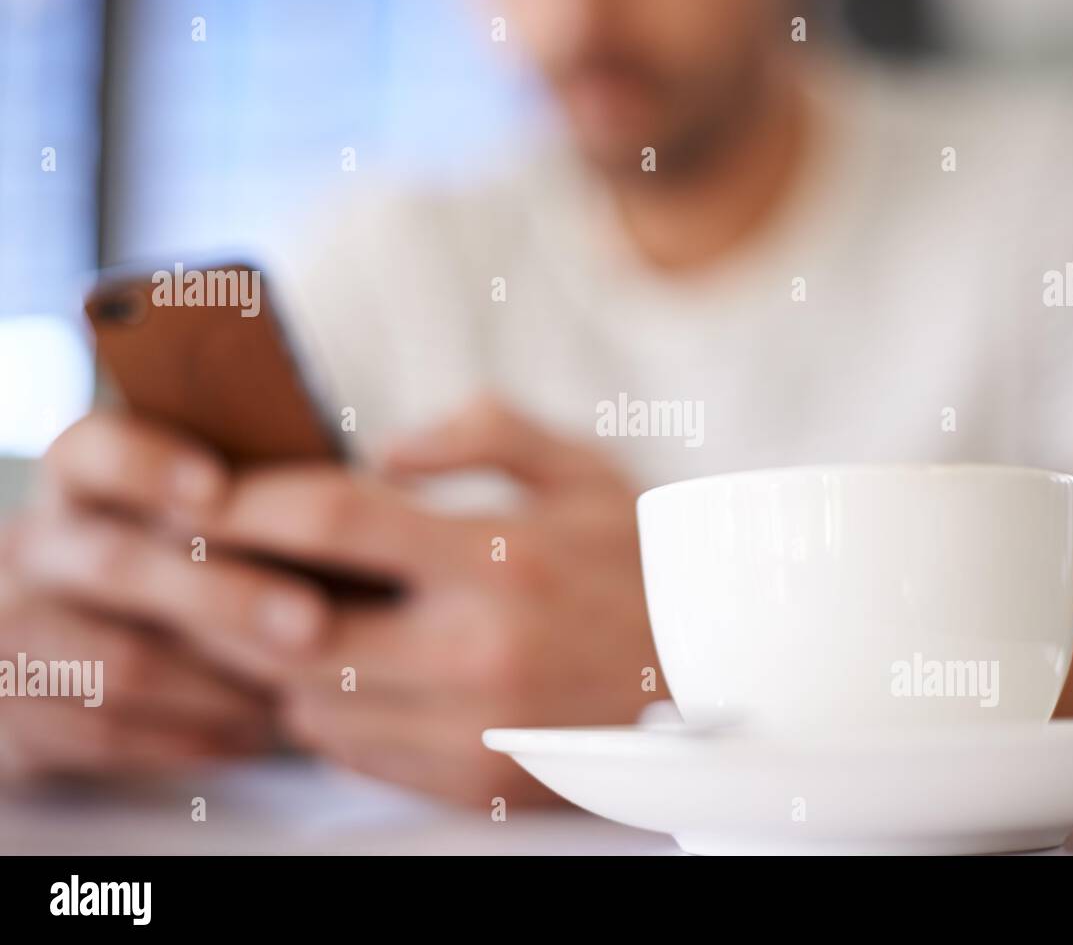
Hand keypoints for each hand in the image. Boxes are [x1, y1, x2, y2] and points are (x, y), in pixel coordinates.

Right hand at [0, 413, 319, 779]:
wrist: (63, 667)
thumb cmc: (175, 571)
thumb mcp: (188, 524)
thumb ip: (247, 506)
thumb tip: (363, 500)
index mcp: (80, 486)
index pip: (91, 451)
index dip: (147, 465)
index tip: (217, 490)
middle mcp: (38, 551)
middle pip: (119, 564)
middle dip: (225, 596)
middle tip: (312, 624)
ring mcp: (17, 634)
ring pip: (120, 662)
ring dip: (220, 684)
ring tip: (299, 693)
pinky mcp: (18, 718)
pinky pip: (108, 733)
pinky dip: (193, 736)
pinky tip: (254, 735)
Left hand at [217, 396, 664, 804]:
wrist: (730, 671)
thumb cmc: (651, 561)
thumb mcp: (586, 468)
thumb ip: (484, 431)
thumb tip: (381, 445)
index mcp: (503, 557)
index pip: (334, 521)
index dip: (250, 502)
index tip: (206, 491)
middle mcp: (481, 651)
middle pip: (293, 630)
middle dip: (228, 596)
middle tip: (203, 564)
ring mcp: (477, 728)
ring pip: (312, 705)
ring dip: (273, 662)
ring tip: (271, 618)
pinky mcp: (482, 780)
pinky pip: (357, 756)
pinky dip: (327, 714)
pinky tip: (340, 673)